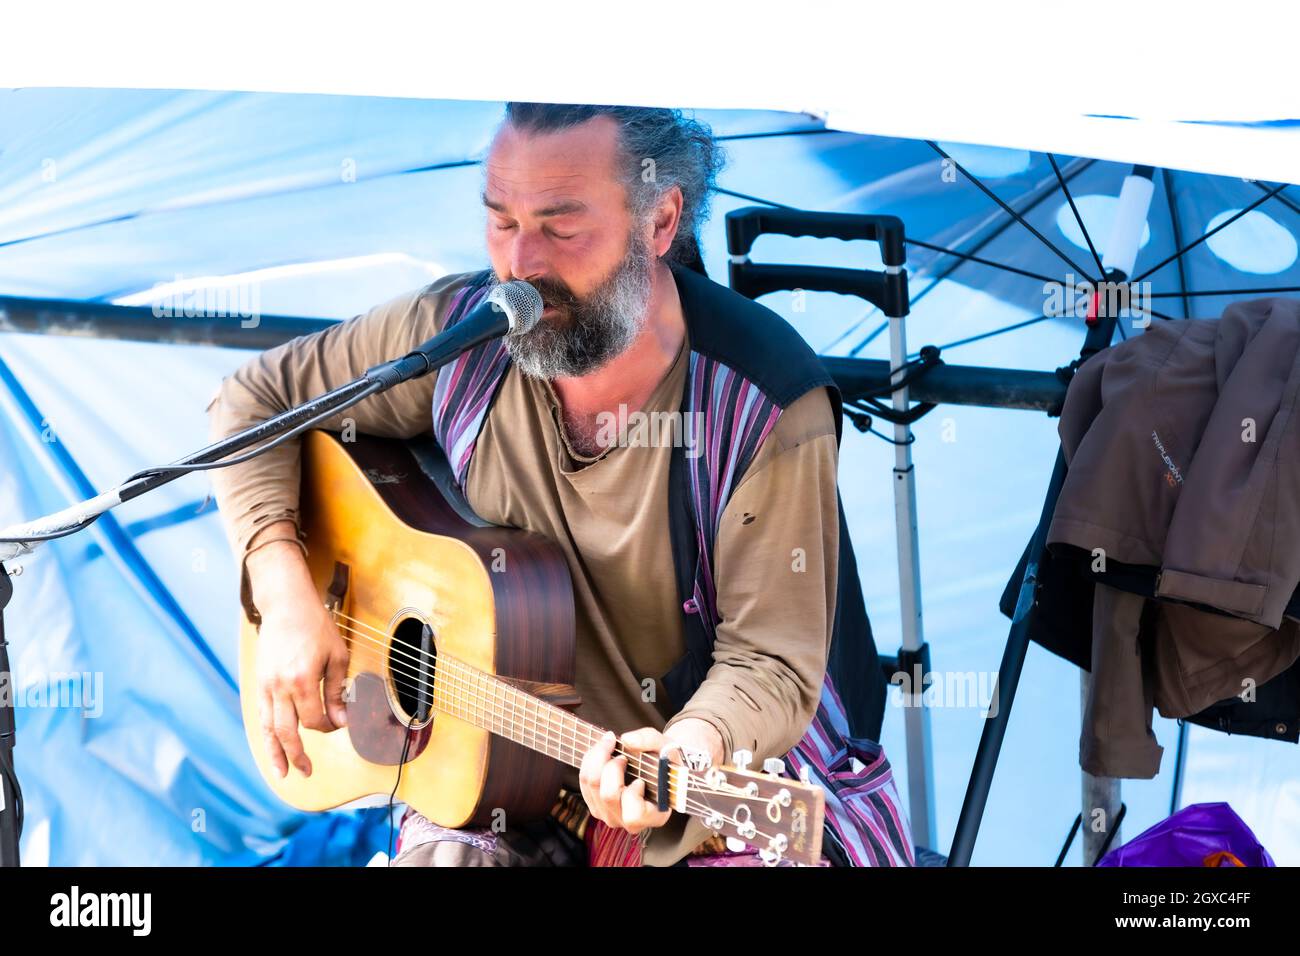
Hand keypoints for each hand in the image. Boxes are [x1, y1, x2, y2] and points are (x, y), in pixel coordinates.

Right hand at [255, 584, 350, 778]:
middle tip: (307, 771)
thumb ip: (337, 691)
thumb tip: (342, 720)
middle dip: (297, 754)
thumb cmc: (316, 626)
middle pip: (287, 731)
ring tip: (282, 773)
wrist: (286, 604)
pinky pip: (261, 714)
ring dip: (275, 753)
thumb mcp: (337, 655)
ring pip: (268, 728)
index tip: (338, 722)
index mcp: (303, 680)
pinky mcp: (259, 681)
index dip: (328, 726)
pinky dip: (266, 734)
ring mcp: (266, 685)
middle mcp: (280, 687)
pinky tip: (272, 746)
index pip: (315, 719)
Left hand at [578, 719, 724, 834]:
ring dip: (597, 760)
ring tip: (610, 746)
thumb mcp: (666, 746)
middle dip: (611, 766)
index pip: (634, 815)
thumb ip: (650, 740)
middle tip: (622, 754)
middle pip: (608, 796)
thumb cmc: (664, 761)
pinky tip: (602, 753)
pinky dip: (589, 762)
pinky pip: (583, 783)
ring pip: (591, 787)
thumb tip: (628, 741)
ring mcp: (610, 815)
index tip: (640, 778)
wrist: (657, 766)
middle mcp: (629, 822)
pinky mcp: (596, 805)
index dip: (633, 793)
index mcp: (653, 816)